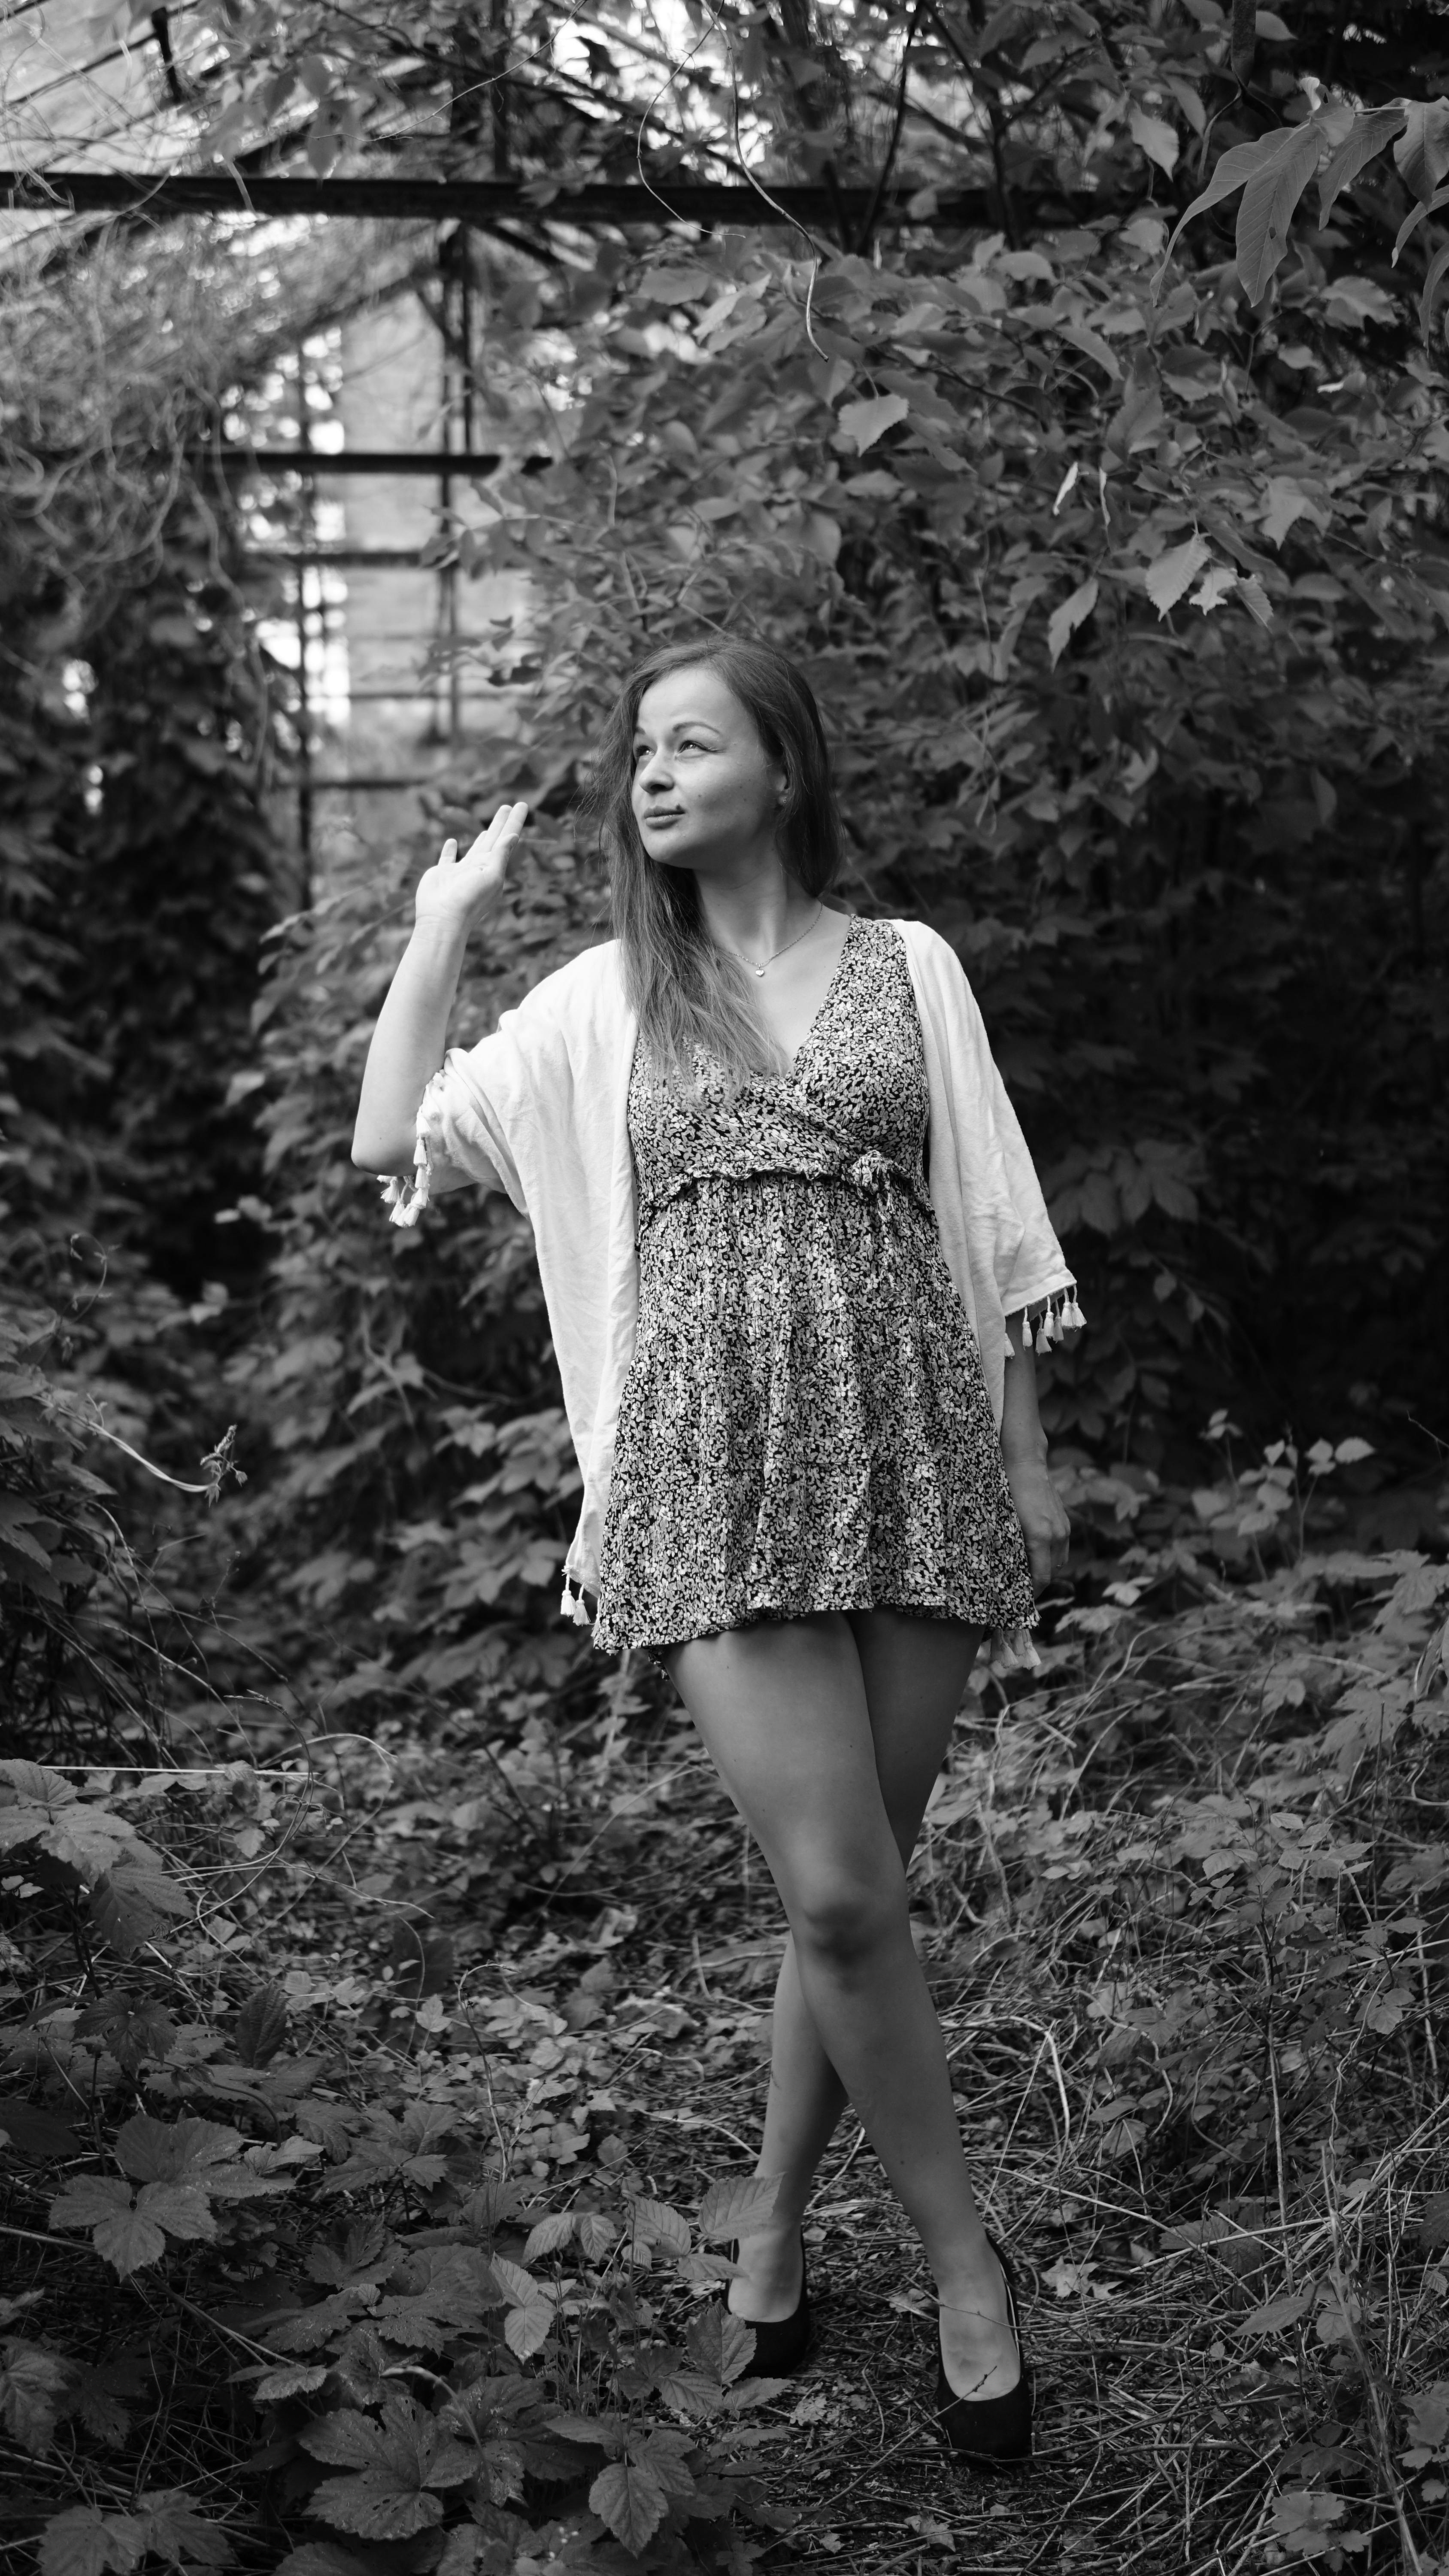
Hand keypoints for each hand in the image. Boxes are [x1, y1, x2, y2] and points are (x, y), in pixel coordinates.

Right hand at [414, 802, 528, 932]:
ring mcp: (461, 872)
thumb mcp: (492, 876)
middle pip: (494, 840)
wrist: (443, 919)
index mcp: (494, 868)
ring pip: (475, 847)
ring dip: (482, 835)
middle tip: (509, 805)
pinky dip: (450, 850)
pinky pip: (448, 858)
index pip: (507, 839)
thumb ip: (501, 855)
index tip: (522, 805)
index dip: (514, 822)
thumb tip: (514, 835)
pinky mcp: (443, 874)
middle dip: (502, 823)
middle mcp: (480, 868)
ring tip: (489, 827)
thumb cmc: (469, 899)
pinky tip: (452, 841)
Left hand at [1003, 1453, 1070, 1594]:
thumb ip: (1008, 1546)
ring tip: (1027, 1575)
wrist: (1026, 1464)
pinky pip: (1062, 1549)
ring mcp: (1064, 1528)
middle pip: (1052, 1573)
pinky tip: (1037, 1557)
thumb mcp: (1003, 1521)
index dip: (1031, 1594)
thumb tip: (1004, 1570)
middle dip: (1037, 1585)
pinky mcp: (1065, 1522)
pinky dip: (1051, 1558)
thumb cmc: (1008, 1490)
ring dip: (1046, 1572)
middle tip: (1020, 1591)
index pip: (1041, 1578)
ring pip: (1059, 1562)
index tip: (1019, 1600)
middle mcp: (1057, 1535)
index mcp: (1040, 1537)